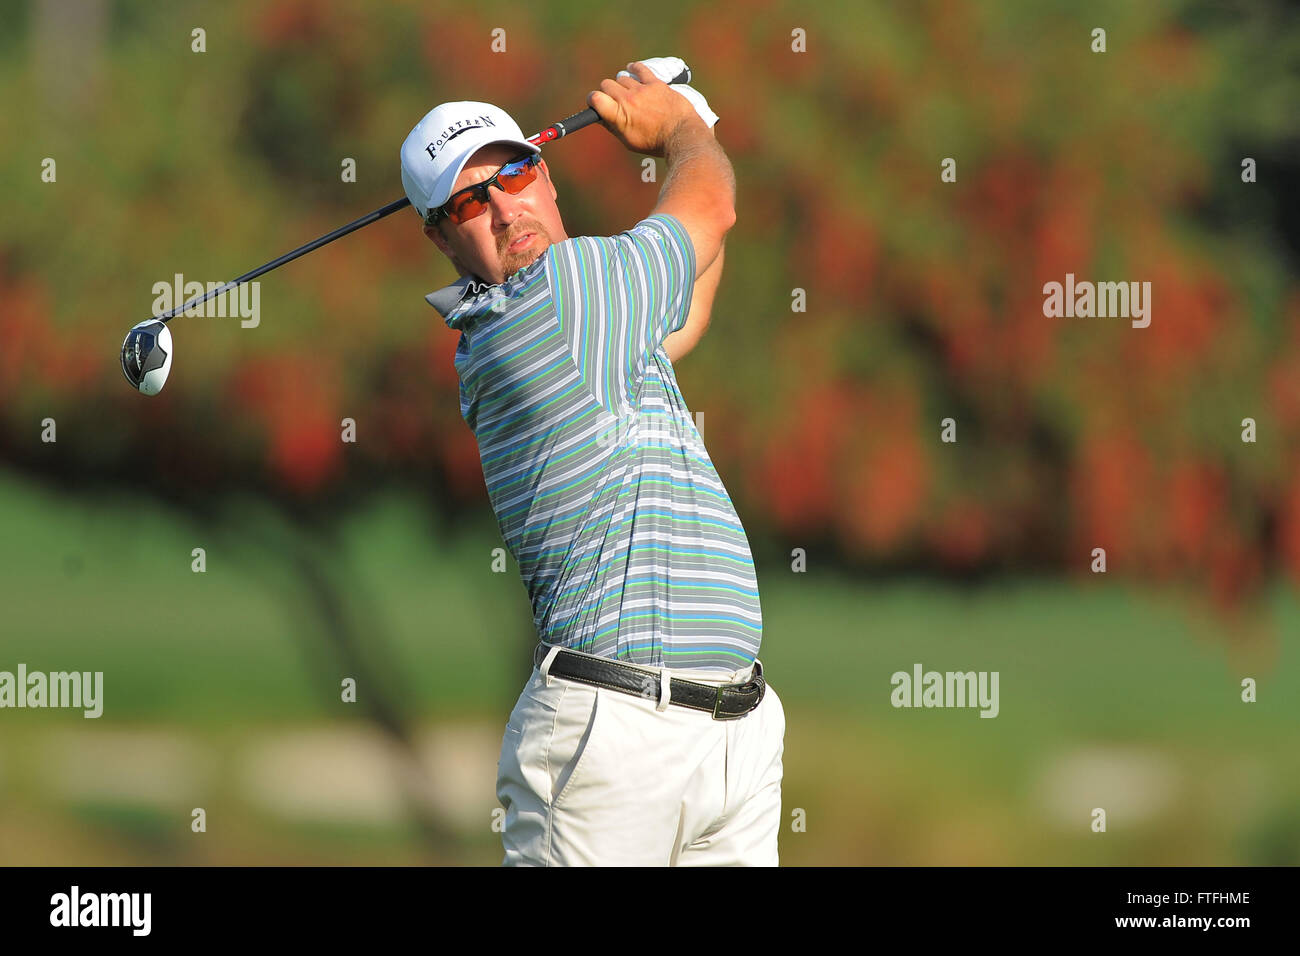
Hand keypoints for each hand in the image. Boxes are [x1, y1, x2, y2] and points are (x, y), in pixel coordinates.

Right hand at [588, 61, 705, 156]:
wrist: (681, 135)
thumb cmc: (655, 143)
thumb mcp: (629, 141)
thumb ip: (613, 126)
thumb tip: (600, 117)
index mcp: (618, 116)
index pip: (595, 98)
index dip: (593, 100)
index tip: (596, 102)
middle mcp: (628, 100)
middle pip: (607, 85)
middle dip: (607, 92)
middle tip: (614, 100)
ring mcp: (641, 90)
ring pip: (622, 78)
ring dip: (622, 84)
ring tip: (628, 92)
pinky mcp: (655, 83)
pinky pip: (640, 68)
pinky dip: (634, 68)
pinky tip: (631, 69)